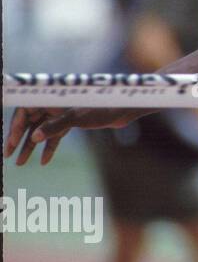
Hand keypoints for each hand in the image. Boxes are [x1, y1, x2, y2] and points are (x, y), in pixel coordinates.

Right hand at [3, 106, 147, 165]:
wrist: (123, 108)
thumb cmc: (100, 106)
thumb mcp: (76, 117)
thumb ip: (55, 126)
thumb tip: (34, 137)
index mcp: (50, 97)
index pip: (24, 112)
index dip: (16, 128)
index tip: (11, 143)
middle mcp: (53, 104)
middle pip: (29, 123)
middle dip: (19, 140)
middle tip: (8, 156)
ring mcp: (61, 113)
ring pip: (41, 131)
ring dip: (31, 147)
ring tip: (21, 163)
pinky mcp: (70, 122)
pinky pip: (55, 136)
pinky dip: (49, 148)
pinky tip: (43, 162)